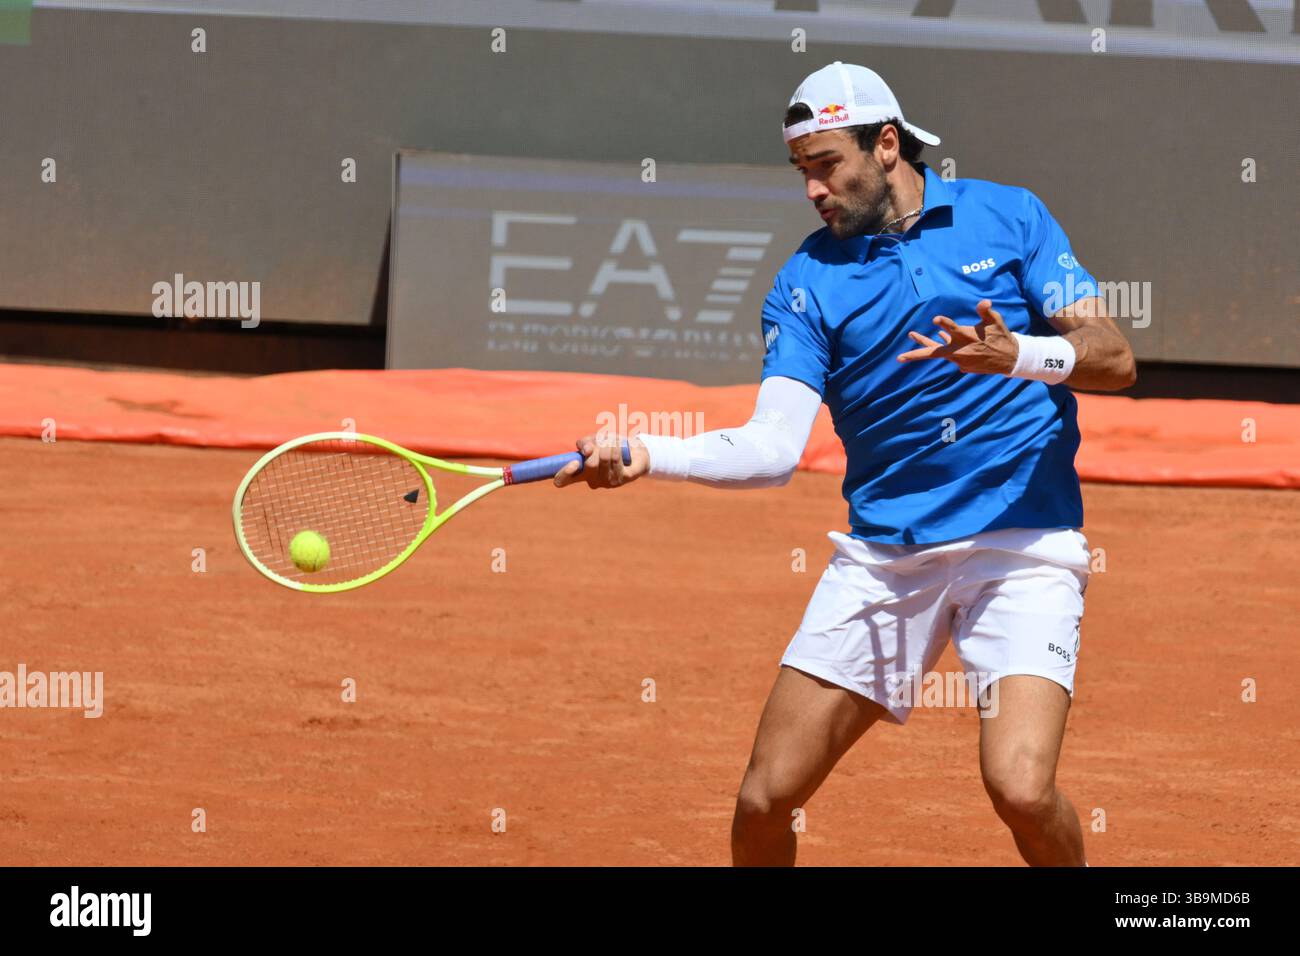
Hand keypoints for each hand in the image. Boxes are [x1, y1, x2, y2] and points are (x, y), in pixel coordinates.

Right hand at [553, 434, 648, 488]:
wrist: (634, 450)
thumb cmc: (610, 446)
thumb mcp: (594, 440)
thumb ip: (585, 442)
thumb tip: (585, 450)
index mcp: (580, 473)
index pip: (561, 481)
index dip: (564, 473)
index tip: (574, 462)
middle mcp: (592, 481)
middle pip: (590, 464)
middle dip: (597, 447)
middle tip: (603, 443)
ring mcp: (608, 483)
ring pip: (604, 458)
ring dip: (609, 444)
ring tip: (613, 443)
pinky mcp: (623, 479)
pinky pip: (616, 458)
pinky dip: (617, 447)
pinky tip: (620, 448)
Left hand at [896, 299, 1018, 375]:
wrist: (1009, 360)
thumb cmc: (1001, 337)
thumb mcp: (996, 322)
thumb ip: (986, 312)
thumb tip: (984, 302)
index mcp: (967, 337)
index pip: (953, 330)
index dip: (945, 324)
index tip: (935, 320)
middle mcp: (959, 351)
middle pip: (934, 352)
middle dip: (916, 354)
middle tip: (900, 358)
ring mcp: (959, 360)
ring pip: (938, 351)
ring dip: (925, 343)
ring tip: (912, 334)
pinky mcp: (962, 364)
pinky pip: (949, 353)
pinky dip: (944, 344)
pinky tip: (939, 336)